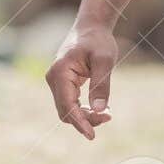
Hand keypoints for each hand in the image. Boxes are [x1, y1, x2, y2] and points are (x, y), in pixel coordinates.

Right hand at [45, 24, 116, 140]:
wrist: (92, 27)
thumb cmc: (98, 40)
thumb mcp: (105, 60)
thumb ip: (101, 84)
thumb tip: (99, 110)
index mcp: (60, 72)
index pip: (67, 106)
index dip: (79, 122)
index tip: (92, 136)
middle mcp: (53, 78)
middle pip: (66, 111)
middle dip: (85, 120)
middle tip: (109, 116)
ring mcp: (56, 82)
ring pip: (68, 110)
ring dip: (86, 116)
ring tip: (108, 113)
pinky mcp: (63, 84)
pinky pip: (71, 104)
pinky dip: (84, 110)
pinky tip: (101, 108)